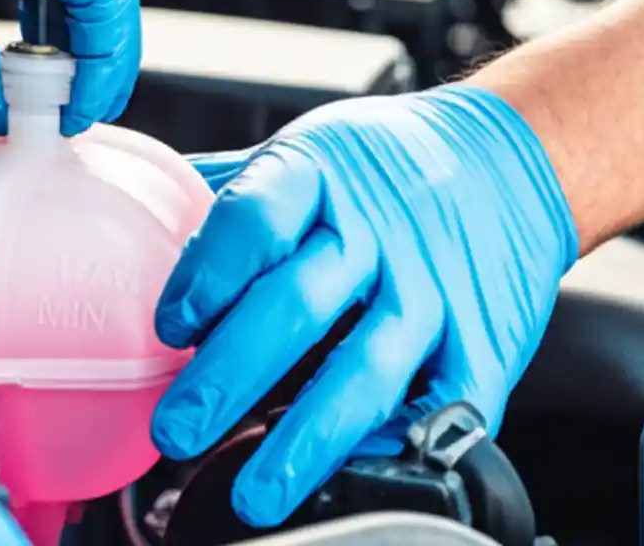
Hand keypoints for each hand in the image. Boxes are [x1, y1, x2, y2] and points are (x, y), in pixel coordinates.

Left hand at [150, 85, 578, 526]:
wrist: (513, 155)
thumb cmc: (384, 164)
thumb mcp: (304, 152)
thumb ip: (226, 193)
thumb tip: (130, 216)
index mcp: (317, 173)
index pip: (254, 219)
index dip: (207, 274)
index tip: (170, 328)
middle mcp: (375, 233)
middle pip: (297, 306)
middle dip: (229, 376)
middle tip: (176, 430)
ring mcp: (432, 291)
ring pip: (367, 369)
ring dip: (307, 437)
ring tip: (254, 491)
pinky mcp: (482, 340)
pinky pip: (443, 403)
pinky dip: (399, 444)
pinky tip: (352, 473)